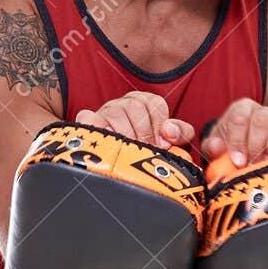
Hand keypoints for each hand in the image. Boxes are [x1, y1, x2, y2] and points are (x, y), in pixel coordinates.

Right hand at [76, 92, 194, 150]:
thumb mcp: (169, 141)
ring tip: (130, 153)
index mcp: (145, 103)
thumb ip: (180, 132)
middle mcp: (125, 103)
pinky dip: (100, 132)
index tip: (162, 145)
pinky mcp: (88, 121)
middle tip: (146, 151)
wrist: (121, 166)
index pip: (155, 104)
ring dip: (126, 137)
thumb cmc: (147, 150)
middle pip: (135, 106)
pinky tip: (110, 146)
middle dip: (144, 133)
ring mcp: (105, 111)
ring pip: (115, 113)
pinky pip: (90, 119)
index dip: (160, 126)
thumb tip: (170, 132)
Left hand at [201, 99, 267, 167]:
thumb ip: (212, 147)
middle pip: (261, 118)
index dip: (238, 140)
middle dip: (257, 144)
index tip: (238, 161)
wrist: (254, 152)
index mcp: (241, 110)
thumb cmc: (236, 150)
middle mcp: (261, 111)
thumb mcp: (219, 148)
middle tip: (255, 165)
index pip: (239, 118)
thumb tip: (216, 147)